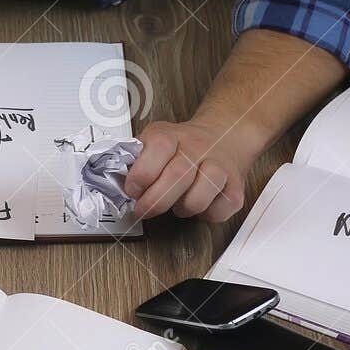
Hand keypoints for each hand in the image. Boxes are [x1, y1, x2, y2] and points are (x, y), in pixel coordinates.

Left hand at [123, 117, 254, 221]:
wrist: (225, 135)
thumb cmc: (182, 146)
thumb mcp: (155, 139)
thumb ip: (136, 158)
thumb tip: (113, 181)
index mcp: (171, 135)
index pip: (156, 149)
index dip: (140, 176)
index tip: (132, 190)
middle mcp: (198, 148)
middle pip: (177, 177)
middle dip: (154, 202)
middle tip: (144, 210)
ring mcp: (220, 168)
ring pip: (198, 198)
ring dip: (182, 208)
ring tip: (177, 204)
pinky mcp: (235, 187)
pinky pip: (219, 211)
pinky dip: (205, 215)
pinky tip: (200, 204)